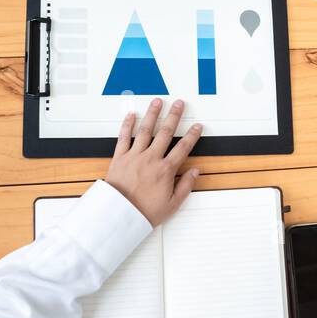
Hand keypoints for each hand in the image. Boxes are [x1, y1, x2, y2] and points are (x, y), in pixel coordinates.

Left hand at [104, 98, 202, 226]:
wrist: (119, 215)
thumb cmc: (144, 212)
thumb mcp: (172, 204)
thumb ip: (185, 186)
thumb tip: (195, 172)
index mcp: (165, 170)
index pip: (183, 148)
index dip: (192, 135)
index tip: (197, 127)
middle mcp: (151, 159)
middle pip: (165, 132)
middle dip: (174, 116)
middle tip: (179, 104)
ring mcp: (135, 156)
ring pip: (146, 130)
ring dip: (153, 114)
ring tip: (158, 102)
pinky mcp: (120, 158)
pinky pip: (124, 137)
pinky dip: (127, 125)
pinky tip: (132, 115)